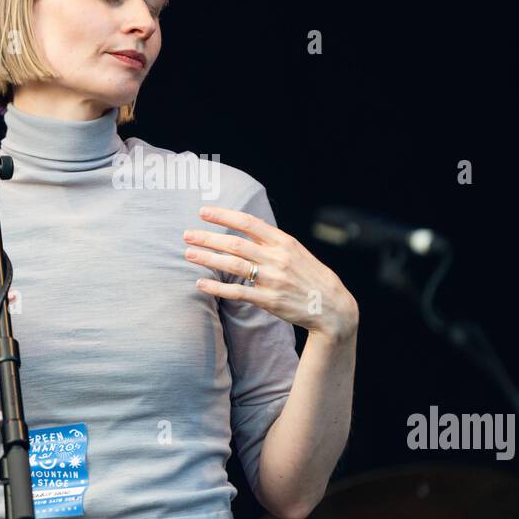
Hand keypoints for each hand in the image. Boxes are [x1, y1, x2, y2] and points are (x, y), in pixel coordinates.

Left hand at [183, 205, 358, 340]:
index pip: (249, 223)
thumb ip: (270, 241)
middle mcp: (277, 258)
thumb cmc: (310, 276)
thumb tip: (244, 228)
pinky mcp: (270, 300)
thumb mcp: (295, 251)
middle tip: (186, 234)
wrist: (332, 306)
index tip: (203, 212)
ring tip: (188, 254)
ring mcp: (273, 280)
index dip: (224, 216)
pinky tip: (201, 283)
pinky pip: (238, 292)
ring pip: (234, 265)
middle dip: (208, 237)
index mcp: (284, 242)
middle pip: (235, 244)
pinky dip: (217, 288)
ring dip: (208, 258)